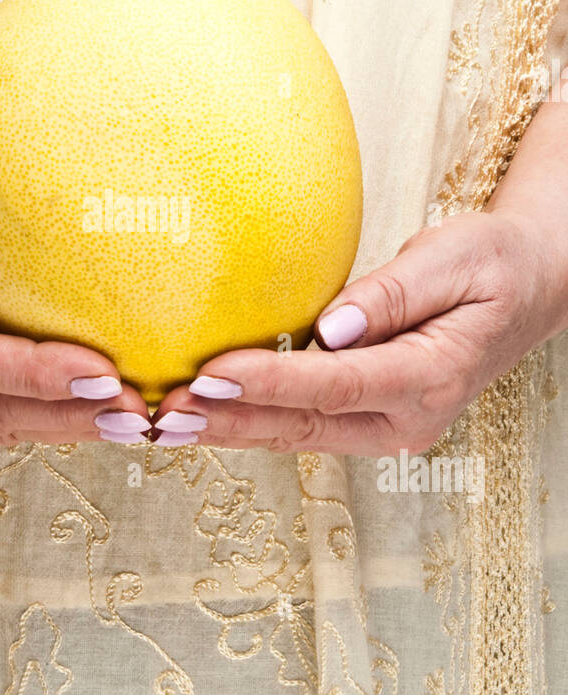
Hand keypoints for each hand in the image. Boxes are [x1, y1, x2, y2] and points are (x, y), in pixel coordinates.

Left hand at [152, 210, 567, 453]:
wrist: (528, 291)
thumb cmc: (493, 266)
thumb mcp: (454, 260)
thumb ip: (393, 293)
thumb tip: (332, 326)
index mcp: (431, 377)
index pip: (334, 384)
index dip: (268, 381)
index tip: (211, 374)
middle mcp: (408, 419)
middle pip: (304, 425)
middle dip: (230, 422)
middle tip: (167, 414)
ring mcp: (389, 428)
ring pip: (297, 434)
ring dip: (232, 429)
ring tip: (167, 423)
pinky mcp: (370, 420)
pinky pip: (304, 425)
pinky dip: (252, 422)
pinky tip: (206, 416)